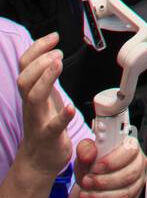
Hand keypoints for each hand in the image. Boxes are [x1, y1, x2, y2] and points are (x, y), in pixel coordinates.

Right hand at [17, 32, 74, 181]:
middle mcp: (31, 105)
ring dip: (46, 79)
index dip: (37, 48)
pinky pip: (53, 127)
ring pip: (34, 98)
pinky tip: (71, 108)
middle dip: (39, 61)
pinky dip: (62, 116)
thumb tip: (51, 52)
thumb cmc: (44, 123)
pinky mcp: (49, 138)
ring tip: (59, 64)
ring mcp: (38, 121)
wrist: (39, 159)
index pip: (25, 66)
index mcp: (31, 92)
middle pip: (24, 79)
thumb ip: (44, 77)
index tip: (54, 37)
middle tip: (58, 53)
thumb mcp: (42, 96)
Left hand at [74, 137, 146, 197]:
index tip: (96, 168)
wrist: (92, 185)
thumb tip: (88, 151)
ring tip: (85, 194)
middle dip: (105, 181)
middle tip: (87, 182)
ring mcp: (136, 185)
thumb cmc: (93, 165)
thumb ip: (85, 149)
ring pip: (125, 194)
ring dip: (102, 197)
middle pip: (129, 175)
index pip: (130, 151)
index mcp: (130, 148)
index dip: (113, 161)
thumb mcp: (86, 154)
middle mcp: (137, 165)